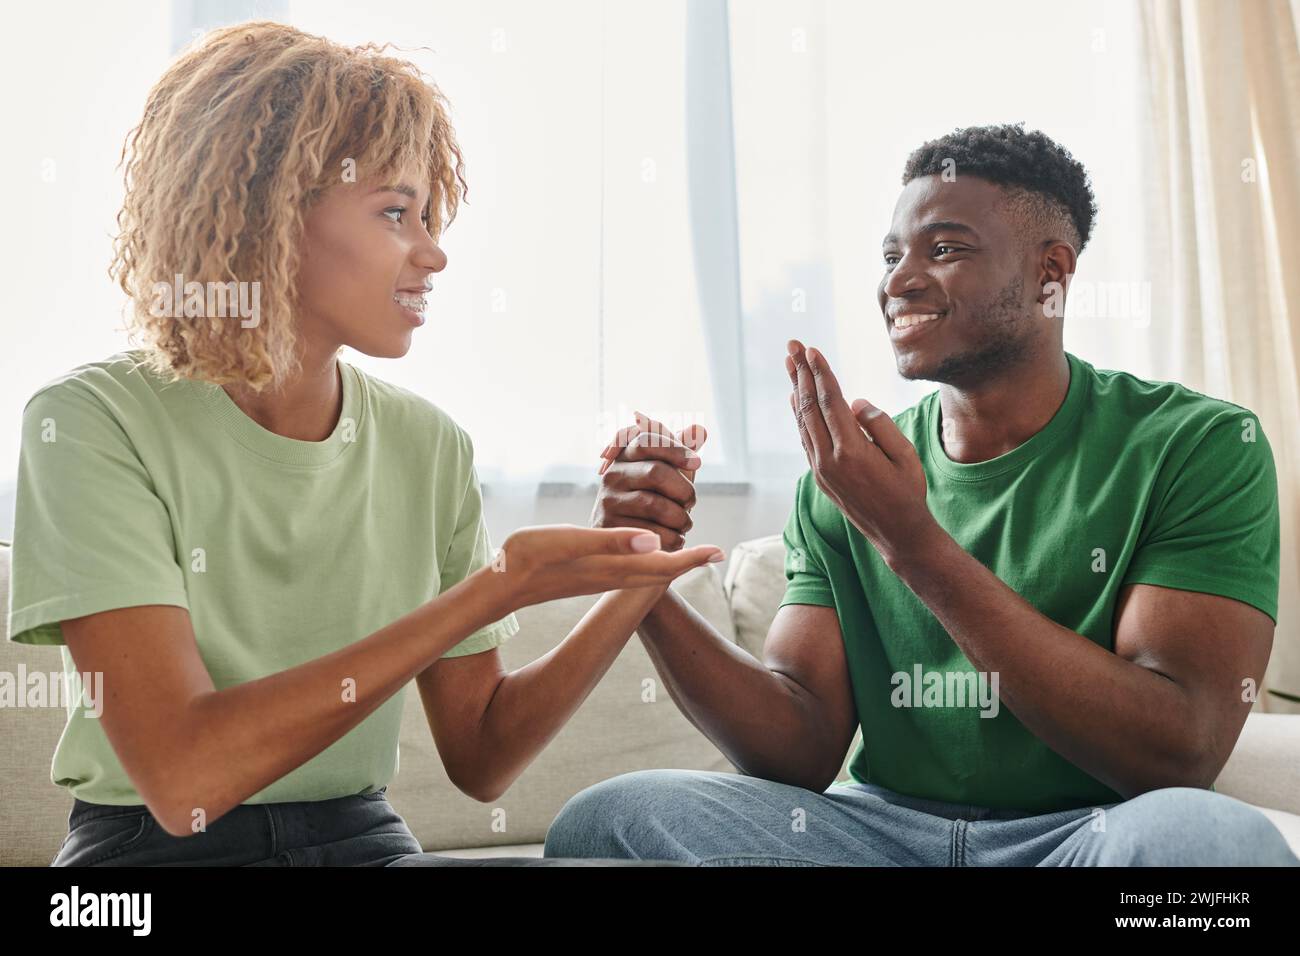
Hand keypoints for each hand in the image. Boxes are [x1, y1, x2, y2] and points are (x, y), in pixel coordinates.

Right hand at [488, 524, 723, 612]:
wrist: (499, 583)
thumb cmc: (528, 558)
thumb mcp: (570, 542)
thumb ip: (612, 541)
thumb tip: (655, 541)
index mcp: (612, 567)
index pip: (663, 566)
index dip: (692, 559)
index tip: (720, 551)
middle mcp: (610, 576)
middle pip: (660, 572)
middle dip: (688, 561)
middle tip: (714, 551)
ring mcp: (598, 578)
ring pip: (645, 572)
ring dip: (670, 561)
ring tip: (688, 550)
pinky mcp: (587, 575)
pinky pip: (629, 570)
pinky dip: (646, 561)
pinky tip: (643, 554)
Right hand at [591, 411, 704, 552]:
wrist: (622, 541)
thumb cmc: (649, 498)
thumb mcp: (665, 472)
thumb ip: (680, 451)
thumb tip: (699, 428)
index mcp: (625, 455)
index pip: (647, 440)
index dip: (675, 449)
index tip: (697, 463)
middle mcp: (612, 475)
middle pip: (656, 472)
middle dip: (683, 489)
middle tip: (691, 502)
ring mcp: (608, 502)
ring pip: (656, 505)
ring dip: (680, 517)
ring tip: (684, 524)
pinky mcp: (611, 529)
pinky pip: (652, 532)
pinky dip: (672, 538)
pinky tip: (676, 539)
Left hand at [785, 339, 936, 568]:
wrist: (896, 534)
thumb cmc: (908, 492)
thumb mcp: (905, 455)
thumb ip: (880, 425)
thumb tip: (854, 401)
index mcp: (852, 451)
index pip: (830, 402)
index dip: (820, 373)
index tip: (812, 349)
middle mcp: (829, 460)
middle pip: (809, 406)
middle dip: (801, 372)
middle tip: (793, 344)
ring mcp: (821, 470)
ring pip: (803, 421)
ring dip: (796, 389)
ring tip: (790, 363)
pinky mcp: (820, 476)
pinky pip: (805, 437)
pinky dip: (799, 414)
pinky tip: (795, 398)